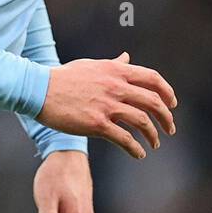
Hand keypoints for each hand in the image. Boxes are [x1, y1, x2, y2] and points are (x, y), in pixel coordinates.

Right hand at [36, 52, 176, 158]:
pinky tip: (139, 154)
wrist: (39, 89)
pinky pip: (125, 139)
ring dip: (153, 135)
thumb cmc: (63, 78)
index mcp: (116, 71)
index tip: (172, 104)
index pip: (153, 79)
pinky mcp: (97, 124)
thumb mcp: (91, 65)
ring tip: (155, 144)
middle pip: (153, 102)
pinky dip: (136, 149)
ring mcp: (107, 105)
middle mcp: (115, 86)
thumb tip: (127, 57)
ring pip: (142, 121)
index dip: (167, 92)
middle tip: (170, 128)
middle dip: (166, 117)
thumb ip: (113, 64)